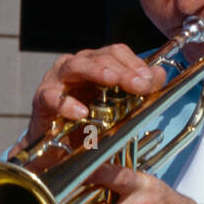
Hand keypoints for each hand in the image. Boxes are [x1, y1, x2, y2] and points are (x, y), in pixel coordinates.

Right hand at [12, 44, 168, 154]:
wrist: (56, 151)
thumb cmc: (87, 126)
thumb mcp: (118, 112)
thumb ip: (138, 93)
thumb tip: (160, 75)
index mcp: (96, 66)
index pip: (116, 52)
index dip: (134, 62)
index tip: (151, 81)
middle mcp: (77, 67)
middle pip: (99, 56)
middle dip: (122, 69)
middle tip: (139, 84)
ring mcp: (57, 80)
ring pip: (75, 65)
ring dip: (96, 71)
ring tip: (112, 81)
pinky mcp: (42, 99)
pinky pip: (52, 96)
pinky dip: (66, 104)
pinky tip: (81, 113)